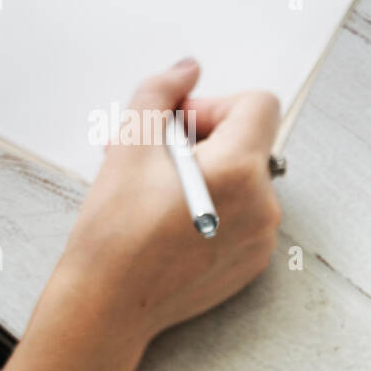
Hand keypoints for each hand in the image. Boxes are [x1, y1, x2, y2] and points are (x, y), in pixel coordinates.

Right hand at [0, 58, 281, 370]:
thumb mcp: (128, 141)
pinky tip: (170, 220)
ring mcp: (260, 239)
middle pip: (247, 141)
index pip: (257, 105)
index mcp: (240, 170)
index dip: (214, 105)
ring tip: (157, 192)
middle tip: (155, 160)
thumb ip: (161, 91)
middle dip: (203, 140)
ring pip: (242, 178)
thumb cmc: (114, 228)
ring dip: (205, 173)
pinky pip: (242, 214)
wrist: (107, 301)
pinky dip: (212, 207)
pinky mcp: (249, 264)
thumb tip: (187, 69)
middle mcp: (263, 205)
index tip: (180, 128)